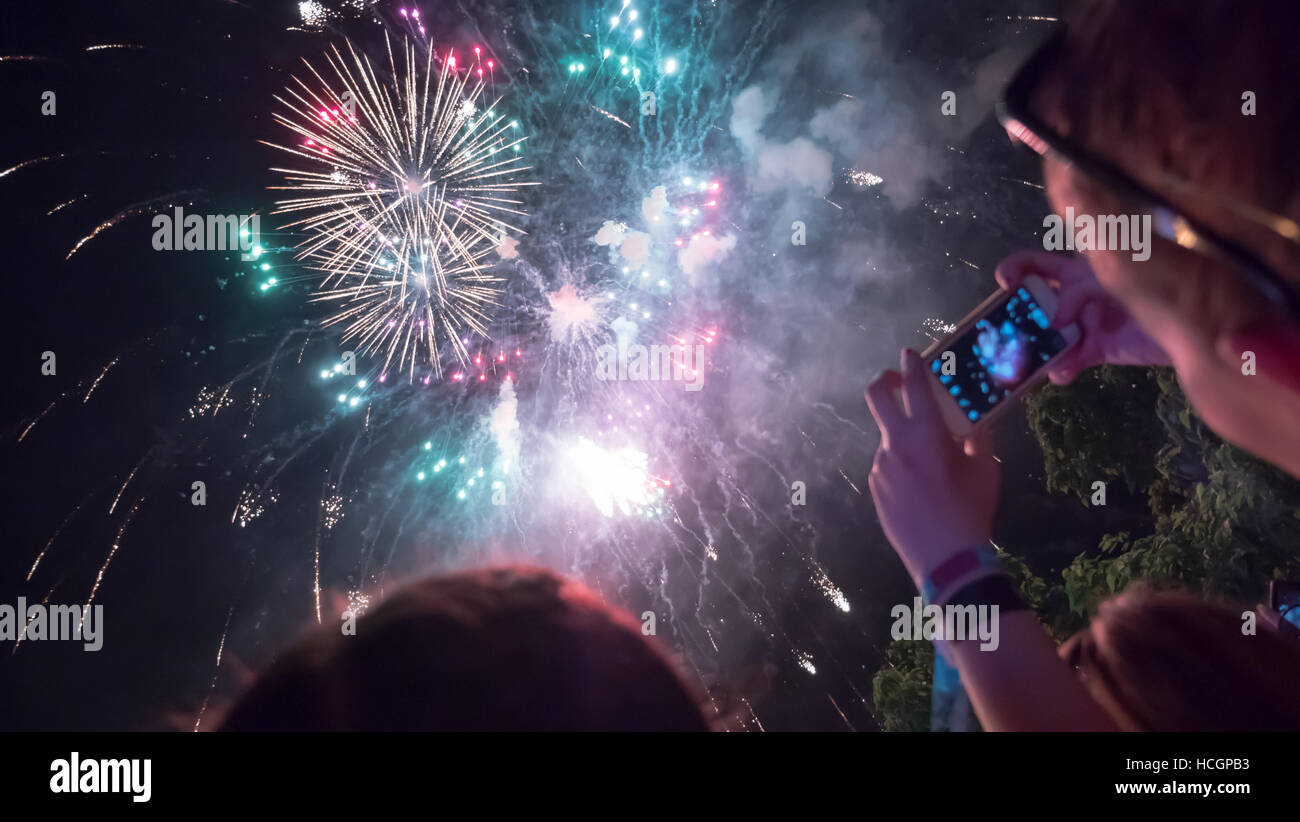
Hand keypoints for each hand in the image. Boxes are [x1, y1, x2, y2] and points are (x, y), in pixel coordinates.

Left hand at [866, 349, 1000, 588]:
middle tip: (899, 383)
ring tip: (933, 467)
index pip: (914, 386)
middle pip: (876, 396)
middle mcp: (896, 444)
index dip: (912, 364)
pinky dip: (903, 466)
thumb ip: (979, 438)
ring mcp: (880, 466)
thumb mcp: (986, 470)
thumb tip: (977, 418)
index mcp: (926, 434)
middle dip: (885, 381)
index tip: (911, 354)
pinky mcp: (875, 487)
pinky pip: (889, 466)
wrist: (945, 559)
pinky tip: (923, 490)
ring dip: (906, 439)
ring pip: (889, 439)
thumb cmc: (971, 510)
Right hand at [995, 250, 1170, 382]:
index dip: (1015, 269)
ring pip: (1048, 337)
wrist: (1200, 320)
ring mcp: (1086, 323)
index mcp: (1080, 269)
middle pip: (1034, 303)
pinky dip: (1062, 369)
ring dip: (1037, 349)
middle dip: (1016, 317)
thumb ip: (1081, 291)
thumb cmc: (1162, 282)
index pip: (1037, 263)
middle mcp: (1077, 295)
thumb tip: (1054, 323)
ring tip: (1031, 361)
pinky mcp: (1099, 349)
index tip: (1005, 283)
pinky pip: (1071, 361)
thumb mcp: (1117, 274)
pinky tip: (1062, 373)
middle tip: (1006, 333)